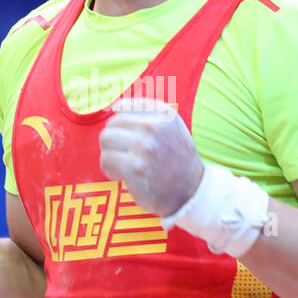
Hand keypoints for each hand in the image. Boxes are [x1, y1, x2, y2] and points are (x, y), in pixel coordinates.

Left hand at [98, 98, 203, 216]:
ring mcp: (143, 147)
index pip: (127, 106)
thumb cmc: (179, 160)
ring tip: (121, 163)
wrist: (192, 191)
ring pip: (106, 139)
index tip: (124, 134)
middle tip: (122, 153)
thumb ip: (151, 114)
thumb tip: (117, 106)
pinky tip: (120, 175)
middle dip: (114, 139)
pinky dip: (109, 168)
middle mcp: (154, 128)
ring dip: (110, 153)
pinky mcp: (134, 167)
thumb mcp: (174, 128)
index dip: (122, 123)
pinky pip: (106, 159)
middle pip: (112, 123)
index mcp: (164, 116)